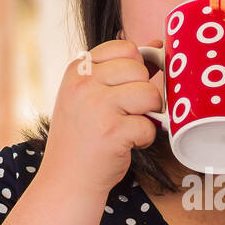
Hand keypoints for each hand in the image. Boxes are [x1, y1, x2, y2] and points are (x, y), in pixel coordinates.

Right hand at [40, 38, 164, 198]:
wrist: (66, 179)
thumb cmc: (82, 136)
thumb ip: (119, 70)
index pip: (126, 48)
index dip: (136, 69)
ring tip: (129, 126)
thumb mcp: (89, 95)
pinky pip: (150, 125)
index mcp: (78, 69)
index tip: (125, 89)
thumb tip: (157, 45)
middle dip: (143, 93)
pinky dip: (144, 139)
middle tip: (128, 113)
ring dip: (148, 114)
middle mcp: (84, 84)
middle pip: (140, 70)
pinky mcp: (113, 131)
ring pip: (150, 94)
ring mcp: (97, 106)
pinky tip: (126, 144)